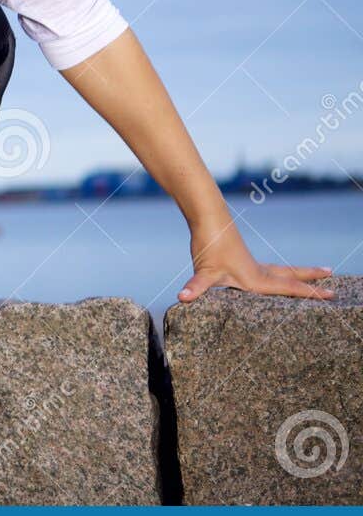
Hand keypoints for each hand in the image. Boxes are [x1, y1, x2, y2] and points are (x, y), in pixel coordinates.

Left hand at [178, 221, 333, 302]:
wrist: (207, 218)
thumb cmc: (209, 245)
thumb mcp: (203, 270)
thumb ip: (196, 286)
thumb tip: (182, 298)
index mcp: (256, 279)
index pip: (290, 289)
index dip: (310, 293)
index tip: (333, 295)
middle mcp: (258, 272)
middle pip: (291, 277)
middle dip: (312, 281)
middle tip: (334, 282)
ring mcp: (251, 264)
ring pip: (282, 271)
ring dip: (299, 273)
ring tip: (319, 273)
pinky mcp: (241, 259)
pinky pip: (269, 270)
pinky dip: (281, 273)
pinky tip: (277, 275)